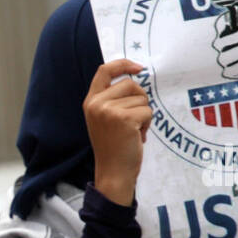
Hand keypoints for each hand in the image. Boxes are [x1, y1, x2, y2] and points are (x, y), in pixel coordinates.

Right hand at [84, 58, 151, 206]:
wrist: (112, 173)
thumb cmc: (113, 147)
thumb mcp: (104, 119)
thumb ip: (112, 99)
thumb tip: (135, 77)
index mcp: (90, 102)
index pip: (104, 71)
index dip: (123, 64)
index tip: (138, 67)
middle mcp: (96, 104)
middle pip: (130, 84)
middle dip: (139, 99)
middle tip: (134, 120)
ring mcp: (109, 111)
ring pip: (141, 98)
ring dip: (144, 114)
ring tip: (134, 131)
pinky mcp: (124, 119)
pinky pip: (147, 111)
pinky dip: (147, 124)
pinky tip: (138, 136)